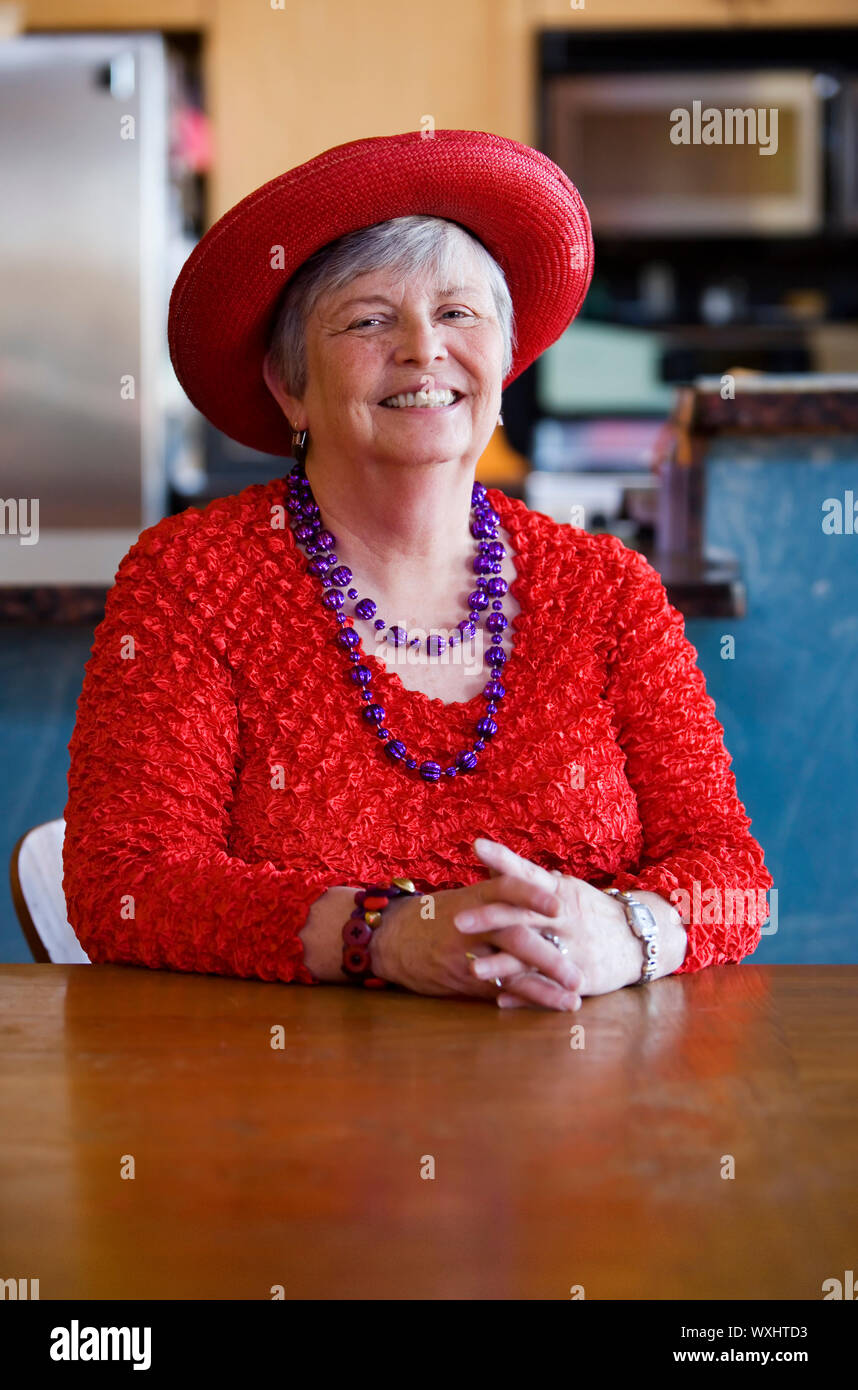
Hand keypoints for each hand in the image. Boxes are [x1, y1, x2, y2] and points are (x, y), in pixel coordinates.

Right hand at [371, 872, 585, 1010]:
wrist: (390, 939)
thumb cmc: (436, 914)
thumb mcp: (465, 895)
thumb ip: (500, 894)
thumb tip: (546, 887)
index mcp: (474, 896)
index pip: (505, 889)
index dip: (531, 895)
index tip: (558, 903)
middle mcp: (471, 925)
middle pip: (513, 937)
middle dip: (548, 955)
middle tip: (579, 969)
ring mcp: (465, 955)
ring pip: (509, 970)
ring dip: (545, 985)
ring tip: (576, 995)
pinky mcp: (462, 980)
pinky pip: (500, 990)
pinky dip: (528, 998)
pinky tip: (554, 1004)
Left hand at [454, 838, 636, 1006]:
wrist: (640, 938)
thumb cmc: (590, 910)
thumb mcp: (563, 889)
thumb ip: (527, 878)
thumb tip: (490, 862)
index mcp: (558, 890)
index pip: (527, 871)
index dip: (502, 858)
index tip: (476, 846)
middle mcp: (563, 916)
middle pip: (524, 914)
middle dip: (490, 917)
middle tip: (457, 921)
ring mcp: (572, 946)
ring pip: (532, 955)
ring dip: (502, 963)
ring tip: (473, 969)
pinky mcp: (580, 975)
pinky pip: (548, 986)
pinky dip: (524, 994)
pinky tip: (500, 999)